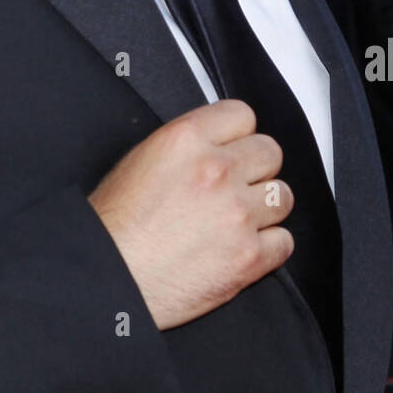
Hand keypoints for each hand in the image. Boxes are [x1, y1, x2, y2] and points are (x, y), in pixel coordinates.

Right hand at [88, 99, 293, 329]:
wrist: (108, 277)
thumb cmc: (115, 224)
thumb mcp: (142, 159)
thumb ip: (188, 145)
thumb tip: (218, 145)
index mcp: (187, 139)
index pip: (243, 115)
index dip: (237, 135)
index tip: (232, 150)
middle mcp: (216, 170)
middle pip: (270, 152)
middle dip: (255, 168)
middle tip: (237, 187)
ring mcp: (237, 214)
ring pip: (282, 196)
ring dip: (264, 208)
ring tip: (238, 220)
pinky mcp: (248, 257)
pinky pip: (284, 241)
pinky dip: (268, 247)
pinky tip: (242, 248)